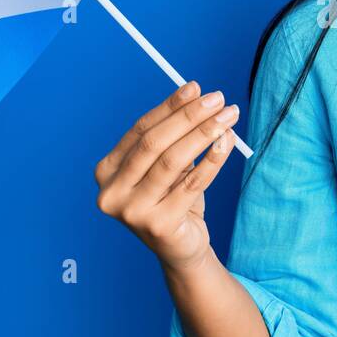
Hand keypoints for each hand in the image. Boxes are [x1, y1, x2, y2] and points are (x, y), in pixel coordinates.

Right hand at [93, 80, 240, 272]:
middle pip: (154, 143)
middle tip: (218, 99)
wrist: (182, 249)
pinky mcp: (159, 226)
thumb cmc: (173, 199)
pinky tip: (227, 142)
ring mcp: (132, 212)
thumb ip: (173, 134)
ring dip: (205, 133)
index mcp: (107, 171)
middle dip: (189, 116)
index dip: (169, 107)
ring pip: (172, 162)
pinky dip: (213, 160)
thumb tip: (195, 92)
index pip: (140, 130)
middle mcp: (112, 192)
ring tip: (229, 116)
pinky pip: (191, 184)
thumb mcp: (167, 165)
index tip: (195, 87)